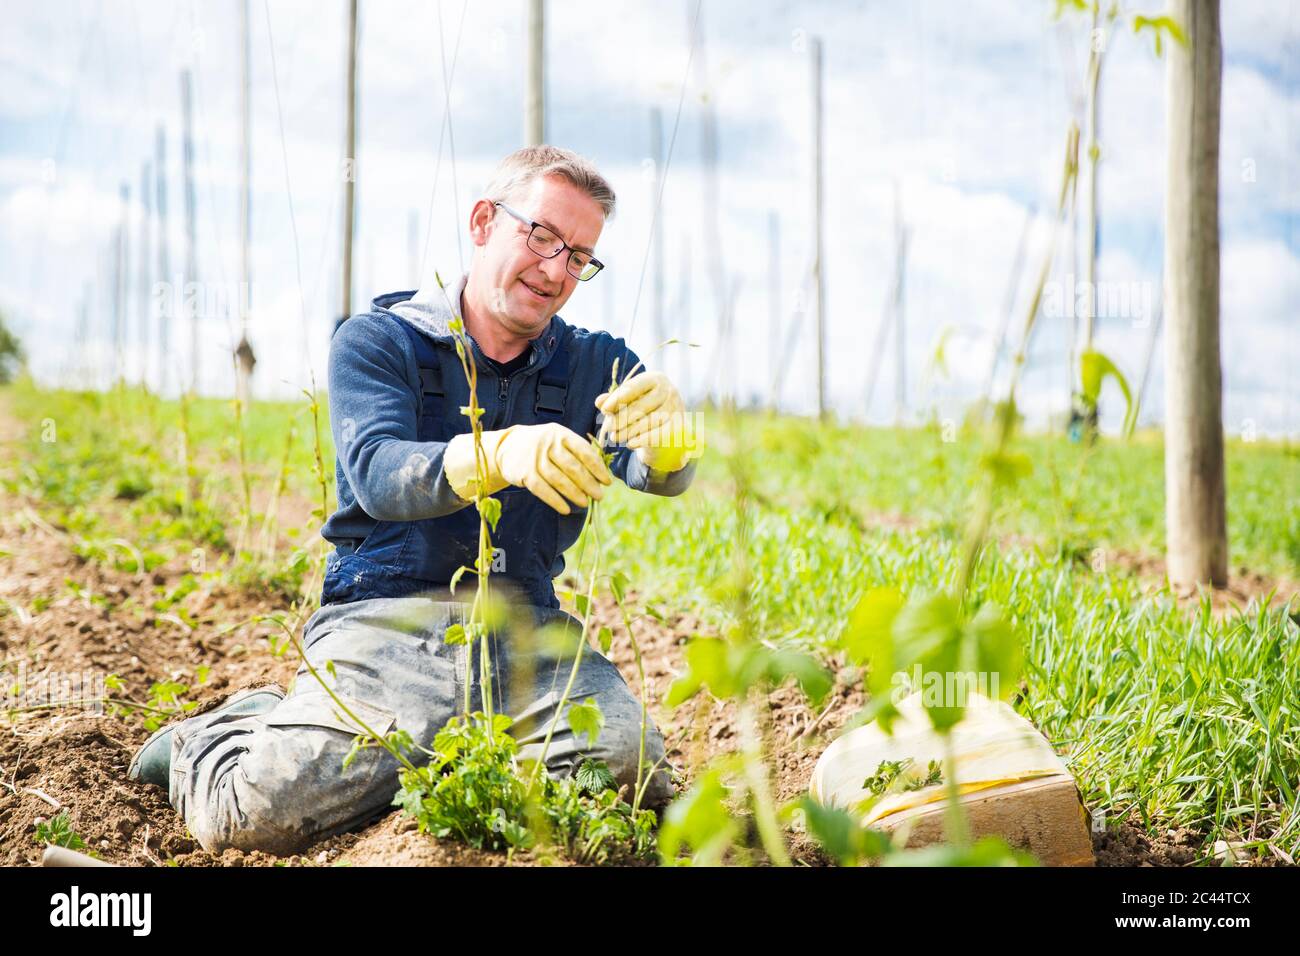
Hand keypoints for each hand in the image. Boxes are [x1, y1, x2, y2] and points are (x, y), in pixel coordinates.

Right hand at [492, 423, 612, 514]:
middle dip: (589, 483)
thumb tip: (600, 475)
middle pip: (573, 467)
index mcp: (562, 435)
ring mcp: (535, 458)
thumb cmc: (542, 446)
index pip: (584, 452)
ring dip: (574, 493)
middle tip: (599, 496)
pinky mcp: (524, 473)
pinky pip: (542, 489)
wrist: (508, 446)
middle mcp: (548, 444)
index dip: (597, 468)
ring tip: (585, 503)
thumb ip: (577, 452)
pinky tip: (565, 509)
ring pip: (558, 479)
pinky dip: (555, 501)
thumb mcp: (559, 440)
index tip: (607, 482)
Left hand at [595, 371, 691, 471]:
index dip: (618, 398)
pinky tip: (630, 444)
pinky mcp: (679, 426)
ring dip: (629, 431)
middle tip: (610, 429)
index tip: (604, 410)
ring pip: (648, 422)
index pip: (634, 386)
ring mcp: (676, 408)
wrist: (668, 429)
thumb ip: (614, 400)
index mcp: (656, 378)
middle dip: (622, 418)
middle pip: (641, 406)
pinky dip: (642, 440)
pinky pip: (658, 434)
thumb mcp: (629, 402)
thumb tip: (599, 401)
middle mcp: (669, 391)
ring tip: (615, 437)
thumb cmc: (644, 410)